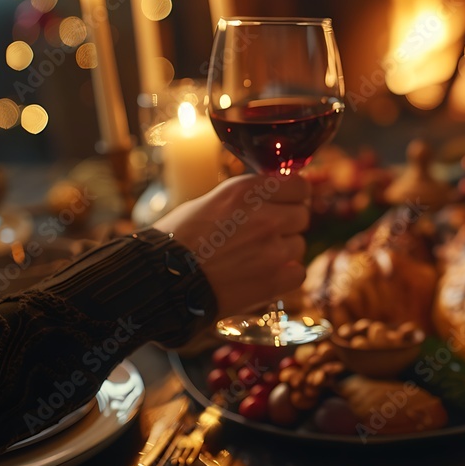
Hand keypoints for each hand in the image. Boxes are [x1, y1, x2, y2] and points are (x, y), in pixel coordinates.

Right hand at [153, 174, 309, 318]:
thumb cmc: (178, 239)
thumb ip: (249, 197)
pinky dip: (285, 276)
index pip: (299, 186)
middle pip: (302, 215)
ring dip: (283, 251)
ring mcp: (273, 249)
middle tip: (264, 235)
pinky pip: (298, 272)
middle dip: (287, 224)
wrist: (162, 280)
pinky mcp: (274, 279)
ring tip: (254, 258)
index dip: (293, 196)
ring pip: (299, 245)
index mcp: (247, 191)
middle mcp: (266, 217)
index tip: (286, 203)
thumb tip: (277, 195)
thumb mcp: (212, 201)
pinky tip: (263, 275)